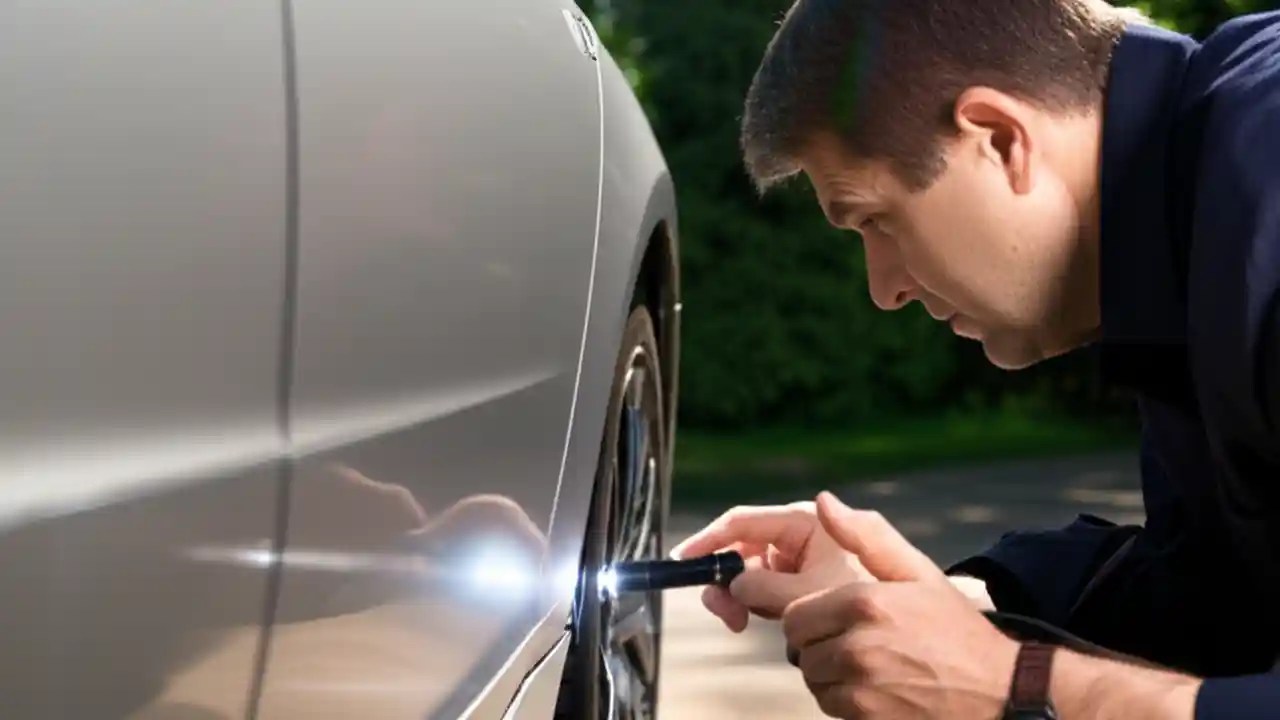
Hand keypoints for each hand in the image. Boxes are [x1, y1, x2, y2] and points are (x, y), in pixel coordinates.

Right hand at [671, 500, 875, 631]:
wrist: (906, 623)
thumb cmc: (865, 597)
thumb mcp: (811, 592)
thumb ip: (765, 585)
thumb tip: (734, 583)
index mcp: (804, 521)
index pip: (742, 521)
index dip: (709, 539)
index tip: (684, 561)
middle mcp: (800, 535)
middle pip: (743, 549)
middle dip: (725, 578)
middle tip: (723, 612)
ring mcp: (801, 560)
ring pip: (753, 573)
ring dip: (741, 598)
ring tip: (741, 622)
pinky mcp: (804, 583)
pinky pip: (767, 590)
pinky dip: (757, 606)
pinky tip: (761, 622)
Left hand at [783, 492, 1017, 718]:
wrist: (1000, 690)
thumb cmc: (955, 627)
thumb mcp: (917, 571)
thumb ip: (866, 535)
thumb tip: (823, 500)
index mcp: (863, 602)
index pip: (794, 616)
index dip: (810, 619)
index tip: (836, 620)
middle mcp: (857, 646)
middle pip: (800, 650)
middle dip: (818, 645)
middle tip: (854, 642)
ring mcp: (863, 688)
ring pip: (813, 679)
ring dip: (830, 675)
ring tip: (868, 665)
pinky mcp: (868, 718)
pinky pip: (830, 707)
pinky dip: (844, 700)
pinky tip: (875, 689)